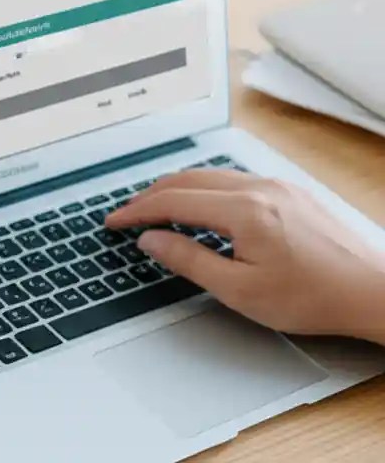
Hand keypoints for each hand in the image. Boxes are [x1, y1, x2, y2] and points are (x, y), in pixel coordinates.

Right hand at [107, 170, 384, 342]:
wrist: (373, 292)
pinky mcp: (290, 192)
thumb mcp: (239, 290)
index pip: (173, 200)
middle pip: (188, 179)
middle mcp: (259, 188)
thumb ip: (189, 260)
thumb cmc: (313, 297)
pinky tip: (200, 206)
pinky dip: (205, 188)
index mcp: (243, 211)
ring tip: (156, 208)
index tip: (114, 221)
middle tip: (127, 214)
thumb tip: (151, 240)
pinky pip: (235, 179)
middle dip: (151, 195)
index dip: (136, 211)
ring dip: (177, 188)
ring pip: (211, 175)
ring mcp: (277, 186)